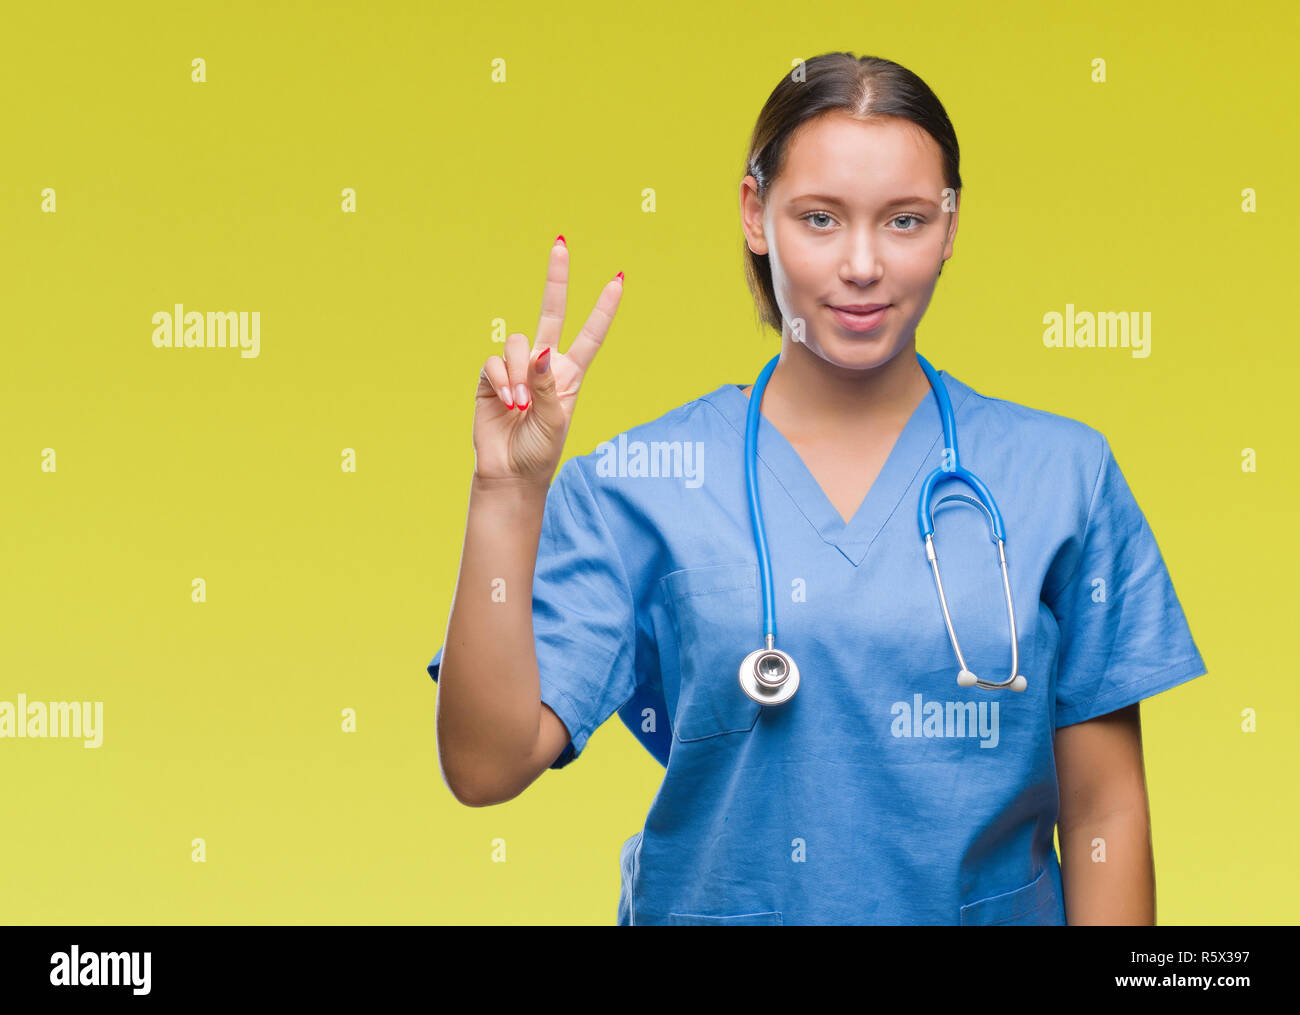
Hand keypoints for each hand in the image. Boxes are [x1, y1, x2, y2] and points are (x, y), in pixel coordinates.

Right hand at [473, 237, 623, 483]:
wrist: (510, 472)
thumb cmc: (539, 451)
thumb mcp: (555, 421)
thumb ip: (549, 385)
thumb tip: (540, 350)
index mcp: (569, 374)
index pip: (591, 335)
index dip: (603, 309)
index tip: (619, 280)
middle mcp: (544, 364)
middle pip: (552, 312)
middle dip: (555, 279)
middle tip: (561, 244)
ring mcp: (517, 368)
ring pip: (517, 342)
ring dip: (520, 373)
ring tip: (522, 406)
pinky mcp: (491, 376)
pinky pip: (495, 361)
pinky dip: (503, 381)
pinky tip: (508, 403)